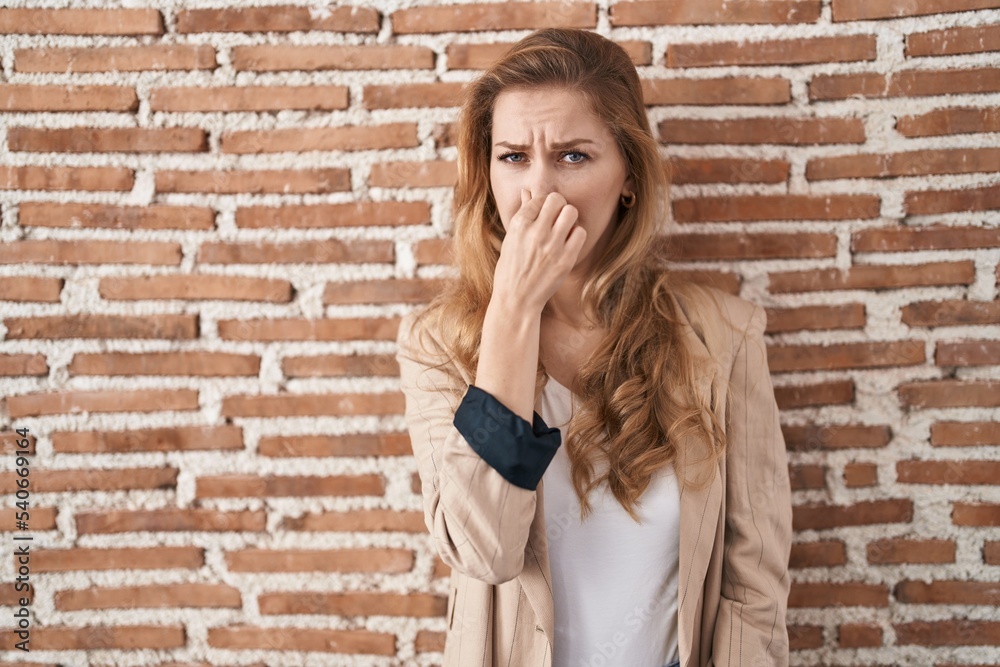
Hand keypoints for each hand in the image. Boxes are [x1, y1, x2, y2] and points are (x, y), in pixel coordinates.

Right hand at [492, 189, 587, 313]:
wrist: (516, 299)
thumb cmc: (510, 268)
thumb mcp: (511, 238)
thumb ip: (522, 213)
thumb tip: (527, 191)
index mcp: (519, 225)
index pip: (540, 198)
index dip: (544, 204)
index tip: (543, 214)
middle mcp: (536, 232)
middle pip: (557, 200)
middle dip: (558, 206)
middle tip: (556, 217)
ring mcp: (552, 246)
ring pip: (571, 212)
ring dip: (569, 218)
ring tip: (564, 228)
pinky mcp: (565, 259)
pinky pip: (580, 233)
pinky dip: (576, 235)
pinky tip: (568, 243)